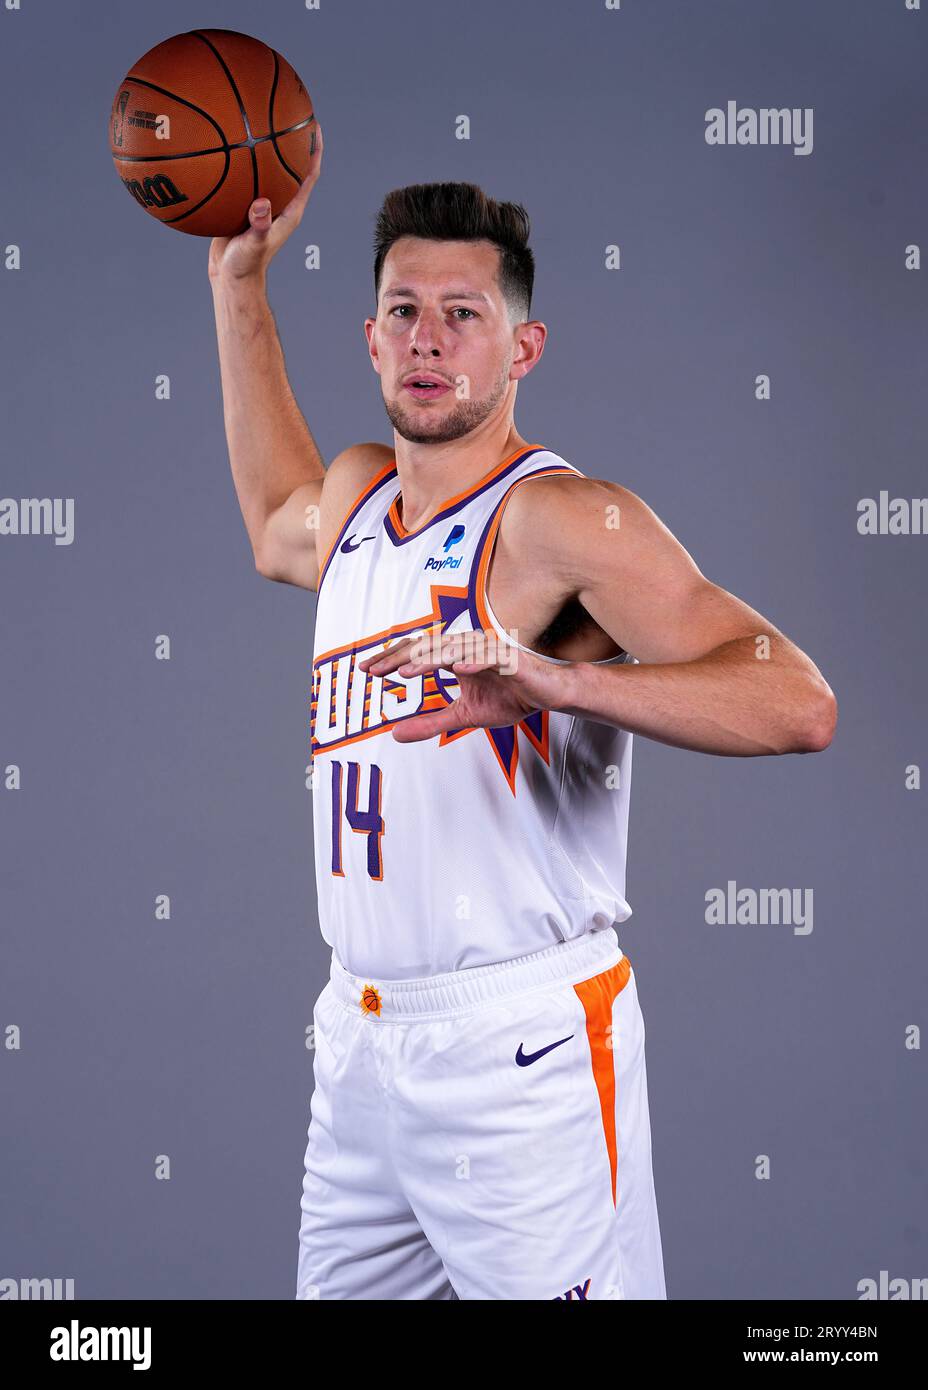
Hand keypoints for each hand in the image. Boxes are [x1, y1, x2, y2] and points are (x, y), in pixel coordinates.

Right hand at [207, 119, 323, 284]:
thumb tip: (261, 204)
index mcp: (290, 211)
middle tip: (290, 114)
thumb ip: (259, 224)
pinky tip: (223, 146)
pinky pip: (244, 177)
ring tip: (257, 120)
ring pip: (267, 170)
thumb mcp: (253, 244)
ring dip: (265, 148)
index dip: (315, 152)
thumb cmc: (245, 265)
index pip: (309, 176)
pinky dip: (237, 161)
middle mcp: (279, 204)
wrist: (229, 276)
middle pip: (290, 166)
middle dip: (293, 142)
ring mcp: (262, 204)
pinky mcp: (244, 205)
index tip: (315, 127)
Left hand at [357, 628, 572, 742]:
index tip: (366, 671)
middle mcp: (468, 649)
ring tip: (408, 672)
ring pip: (455, 650)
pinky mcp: (511, 660)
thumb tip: (394, 734)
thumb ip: (430, 723)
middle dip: (400, 658)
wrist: (548, 696)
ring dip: (431, 659)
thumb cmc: (509, 699)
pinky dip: (474, 661)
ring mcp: (489, 652)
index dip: (392, 660)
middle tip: (374, 670)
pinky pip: (490, 657)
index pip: (418, 654)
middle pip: (429, 648)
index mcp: (455, 657)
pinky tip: (457, 668)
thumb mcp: (462, 716)